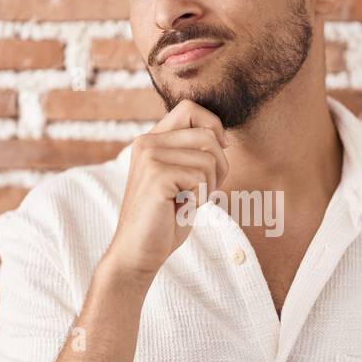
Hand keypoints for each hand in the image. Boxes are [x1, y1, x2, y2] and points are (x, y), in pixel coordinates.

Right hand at [102, 99, 229, 279]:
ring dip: (209, 186)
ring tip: (188, 201)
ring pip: (209, 158)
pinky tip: (182, 208)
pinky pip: (202, 177)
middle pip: (207, 135)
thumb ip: (193, 155)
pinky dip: (201, 197)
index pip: (190, 109)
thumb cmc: (164, 220)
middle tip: (202, 190)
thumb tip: (223, 138)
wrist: (138, 252)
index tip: (219, 151)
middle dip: (219, 166)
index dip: (214, 126)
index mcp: (151, 140)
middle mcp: (147, 143)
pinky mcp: (157, 175)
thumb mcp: (180, 180)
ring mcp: (150, 157)